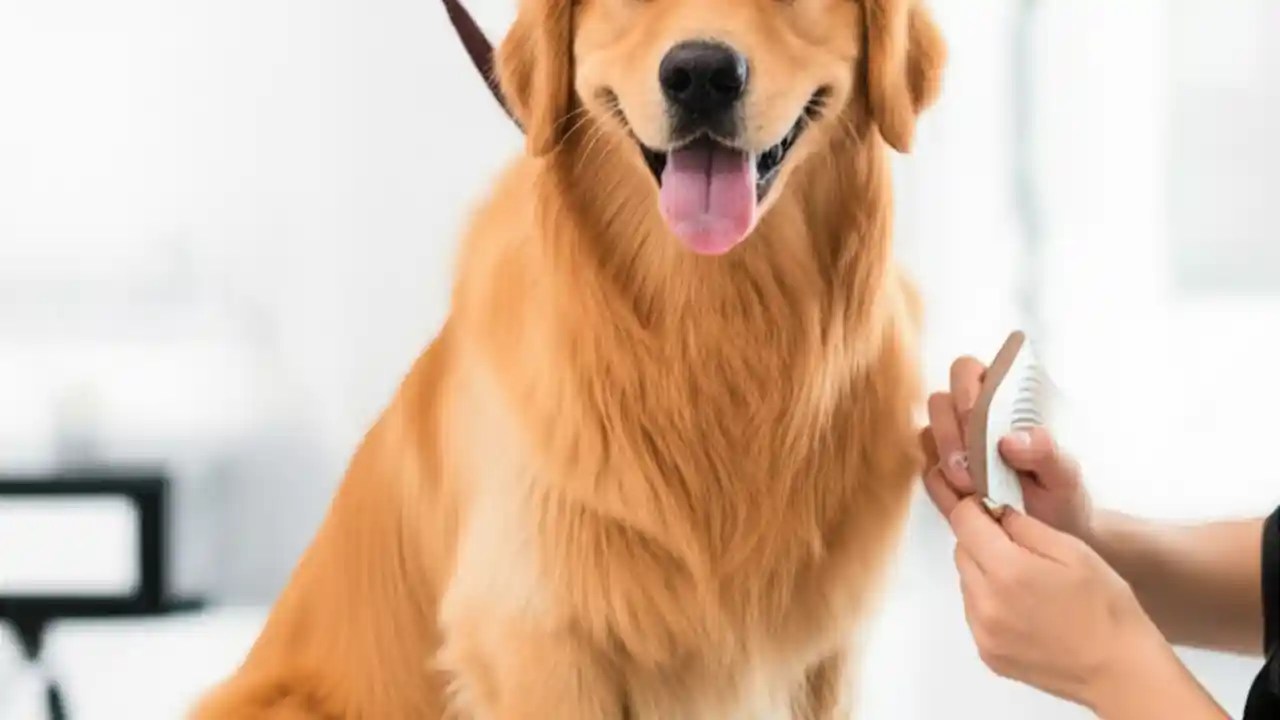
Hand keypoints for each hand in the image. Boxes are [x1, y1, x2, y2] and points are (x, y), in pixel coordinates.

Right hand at [920, 356, 1094, 542]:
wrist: (1053, 538)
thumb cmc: (1061, 496)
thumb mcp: (1065, 475)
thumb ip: (1046, 453)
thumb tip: (1010, 440)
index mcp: (1002, 400)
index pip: (968, 373)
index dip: (965, 390)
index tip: (976, 418)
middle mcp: (972, 419)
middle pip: (939, 401)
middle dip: (949, 431)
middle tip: (969, 465)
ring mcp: (953, 448)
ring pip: (927, 433)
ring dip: (943, 458)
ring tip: (969, 486)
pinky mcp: (942, 478)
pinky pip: (926, 472)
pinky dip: (941, 485)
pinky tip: (964, 499)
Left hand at [947, 498, 1181, 713]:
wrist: (1119, 672)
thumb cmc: (1105, 607)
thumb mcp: (1073, 550)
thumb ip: (1026, 526)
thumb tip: (996, 512)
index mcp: (1007, 570)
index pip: (963, 521)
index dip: (975, 508)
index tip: (991, 509)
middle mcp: (984, 602)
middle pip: (962, 552)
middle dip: (982, 542)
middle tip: (1018, 549)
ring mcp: (982, 632)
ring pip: (966, 583)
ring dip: (985, 575)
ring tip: (1027, 585)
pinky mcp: (987, 653)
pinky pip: (974, 614)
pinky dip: (989, 604)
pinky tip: (1024, 610)